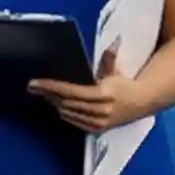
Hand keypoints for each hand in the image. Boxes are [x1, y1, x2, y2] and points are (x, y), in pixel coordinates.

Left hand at [28, 50, 148, 133]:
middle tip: (34, 87)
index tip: (35, 83)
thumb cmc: (124, 84)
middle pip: (66, 103)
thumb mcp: (116, 70)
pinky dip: (64, 113)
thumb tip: (113, 44)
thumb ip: (109, 59)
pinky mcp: (97, 130)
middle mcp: (100, 110)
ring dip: (54, 104)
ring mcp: (99, 122)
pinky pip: (74, 122)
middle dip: (48, 95)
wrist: (141, 103)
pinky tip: (57, 105)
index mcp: (104, 94)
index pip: (71, 91)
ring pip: (68, 114)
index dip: (52, 87)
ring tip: (43, 93)